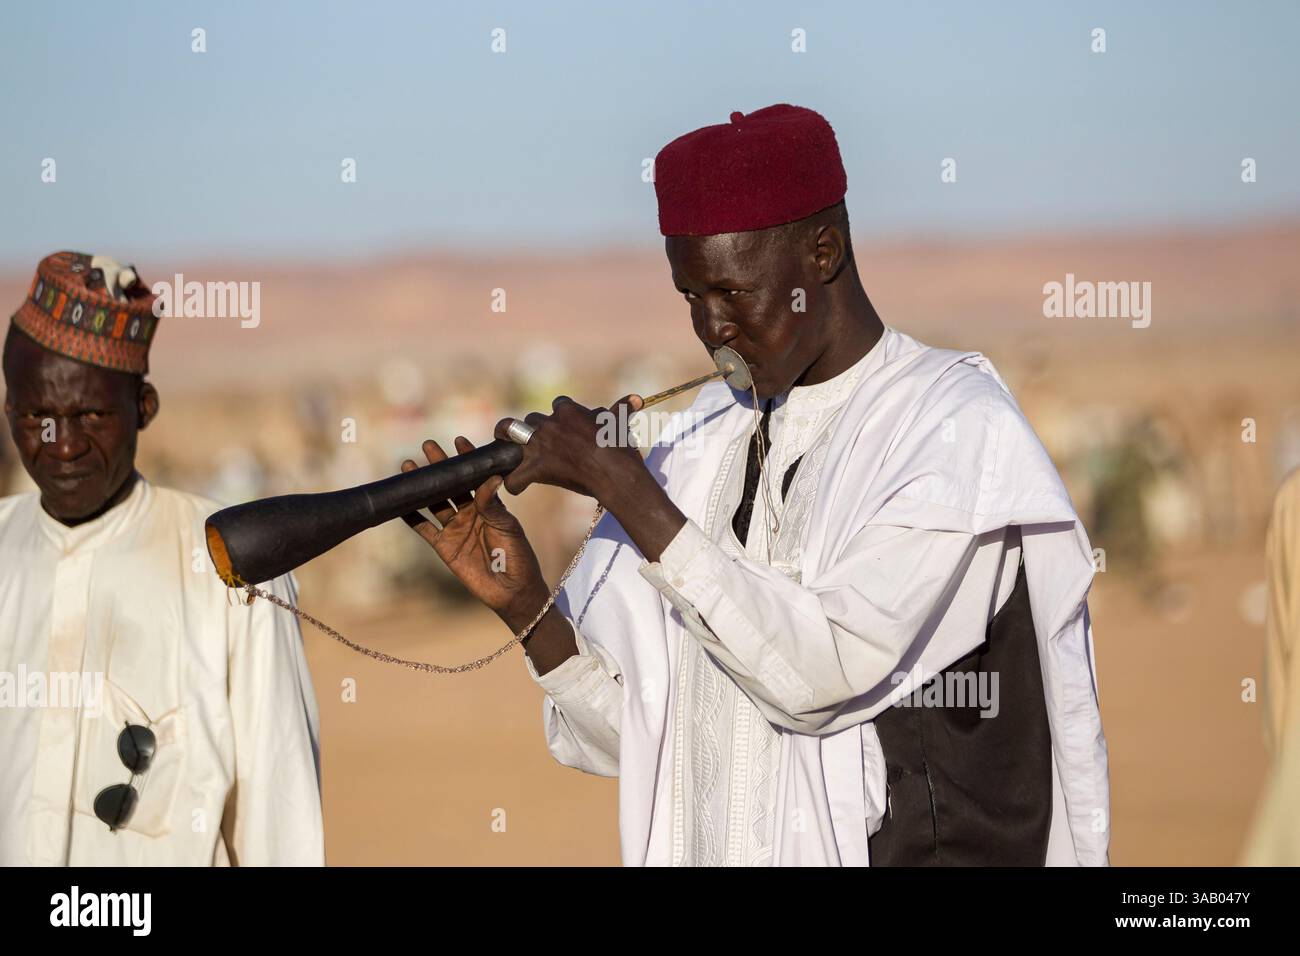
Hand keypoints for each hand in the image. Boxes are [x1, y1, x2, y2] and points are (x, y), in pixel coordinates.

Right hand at [400, 436, 548, 628]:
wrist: (512, 589)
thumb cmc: (518, 556)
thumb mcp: (508, 527)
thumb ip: (492, 504)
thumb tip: (490, 477)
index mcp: (489, 504)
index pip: (475, 477)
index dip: (467, 460)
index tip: (459, 441)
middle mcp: (470, 513)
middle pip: (451, 485)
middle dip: (440, 466)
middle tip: (427, 446)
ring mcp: (455, 529)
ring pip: (434, 502)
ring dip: (422, 487)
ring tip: (408, 468)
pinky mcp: (444, 547)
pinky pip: (424, 529)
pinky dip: (411, 517)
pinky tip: (400, 504)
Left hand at [495, 394, 645, 503]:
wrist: (616, 473)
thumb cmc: (619, 448)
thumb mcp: (619, 424)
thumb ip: (622, 409)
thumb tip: (636, 399)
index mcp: (569, 411)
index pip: (558, 405)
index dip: (560, 416)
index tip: (564, 426)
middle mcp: (550, 424)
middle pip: (532, 418)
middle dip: (533, 428)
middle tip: (536, 440)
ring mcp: (541, 445)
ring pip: (510, 431)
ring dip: (509, 442)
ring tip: (508, 453)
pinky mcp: (537, 468)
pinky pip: (515, 476)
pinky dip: (515, 482)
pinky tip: (518, 486)